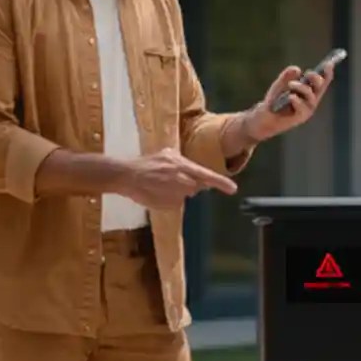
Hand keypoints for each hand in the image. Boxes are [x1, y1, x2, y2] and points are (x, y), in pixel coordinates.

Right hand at [115, 148, 237, 209]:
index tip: (233, 189)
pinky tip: (158, 192)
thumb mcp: (166, 154)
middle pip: (196, 187)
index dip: (221, 182)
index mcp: (182, 166)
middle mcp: (181, 181)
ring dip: (178, 192)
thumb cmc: (147, 163)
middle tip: (173, 179)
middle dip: (189, 184)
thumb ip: (182, 160)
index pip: (206, 176)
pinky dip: (169, 199)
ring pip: (185, 196)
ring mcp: (175, 195)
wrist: (127, 176)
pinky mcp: (168, 205)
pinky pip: (175, 204)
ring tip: (161, 185)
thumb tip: (194, 168)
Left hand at [246, 60, 334, 141]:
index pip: (322, 82)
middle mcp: (311, 100)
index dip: (327, 73)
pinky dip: (297, 100)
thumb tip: (297, 69)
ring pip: (311, 96)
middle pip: (320, 88)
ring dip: (302, 88)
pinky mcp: (300, 117)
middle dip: (316, 79)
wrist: (264, 117)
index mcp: (309, 91)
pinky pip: (302, 108)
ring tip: (291, 84)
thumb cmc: (274, 101)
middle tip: (308, 73)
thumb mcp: (280, 85)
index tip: (329, 63)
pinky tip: (290, 96)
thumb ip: (287, 76)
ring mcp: (307, 109)